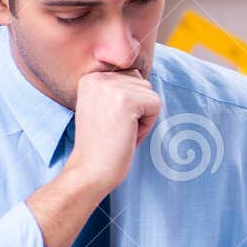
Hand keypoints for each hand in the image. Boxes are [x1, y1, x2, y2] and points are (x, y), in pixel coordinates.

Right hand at [65, 68, 161, 196]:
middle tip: (116, 129)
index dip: (129, 104)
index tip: (109, 122)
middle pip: (143, 84)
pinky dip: (147, 125)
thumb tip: (143, 77)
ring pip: (151, 94)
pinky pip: (156, 106)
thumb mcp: (103, 107)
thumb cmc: (101, 145)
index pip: (131, 77)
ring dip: (142, 117)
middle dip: (138, 110)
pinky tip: (127, 135)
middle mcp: (98, 77)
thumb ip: (118, 88)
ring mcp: (111, 87)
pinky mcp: (126, 101)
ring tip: (120, 132)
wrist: (90, 170)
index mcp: (91, 77)